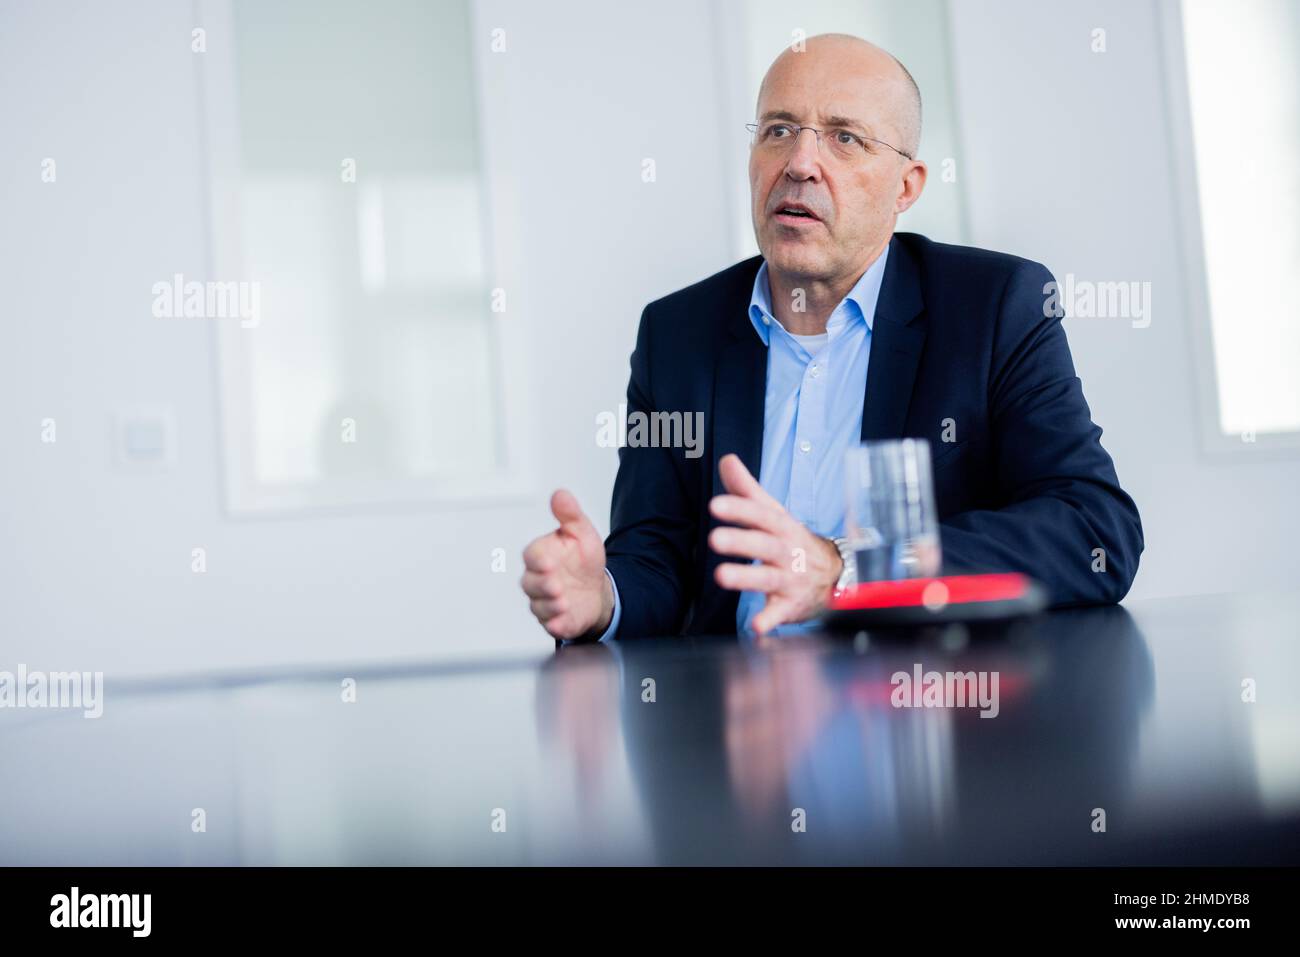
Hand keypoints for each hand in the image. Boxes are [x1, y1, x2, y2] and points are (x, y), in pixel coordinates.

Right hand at [521, 490, 613, 640]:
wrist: (597, 588)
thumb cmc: (583, 559)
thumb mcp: (581, 532)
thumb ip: (570, 514)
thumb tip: (560, 494)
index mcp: (542, 555)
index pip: (531, 555)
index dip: (537, 559)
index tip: (548, 562)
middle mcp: (538, 579)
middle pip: (530, 583)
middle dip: (541, 585)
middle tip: (556, 585)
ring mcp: (545, 601)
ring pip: (538, 605)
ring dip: (549, 605)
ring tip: (563, 602)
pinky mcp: (555, 619)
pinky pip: (550, 624)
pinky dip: (555, 624)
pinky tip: (561, 621)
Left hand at [708, 453, 842, 634]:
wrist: (836, 576)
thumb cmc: (794, 541)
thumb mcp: (775, 514)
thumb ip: (748, 489)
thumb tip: (726, 459)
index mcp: (782, 527)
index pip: (761, 514)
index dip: (740, 508)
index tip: (716, 505)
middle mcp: (788, 552)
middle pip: (765, 545)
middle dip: (741, 541)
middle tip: (715, 538)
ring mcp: (791, 579)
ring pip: (769, 578)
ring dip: (746, 578)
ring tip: (721, 576)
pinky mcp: (790, 606)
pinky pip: (780, 614)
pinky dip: (769, 620)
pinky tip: (756, 626)